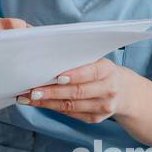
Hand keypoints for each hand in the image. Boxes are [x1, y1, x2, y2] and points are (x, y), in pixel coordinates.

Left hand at [15, 58, 139, 123]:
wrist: (124, 92)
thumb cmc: (99, 69)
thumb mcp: (93, 57)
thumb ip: (71, 51)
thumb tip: (33, 32)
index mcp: (108, 70)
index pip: (91, 72)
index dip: (75, 75)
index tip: (57, 76)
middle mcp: (108, 89)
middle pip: (77, 92)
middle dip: (53, 91)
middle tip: (32, 89)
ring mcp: (103, 107)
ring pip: (71, 106)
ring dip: (47, 102)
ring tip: (27, 97)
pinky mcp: (95, 118)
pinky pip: (70, 114)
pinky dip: (51, 108)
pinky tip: (36, 103)